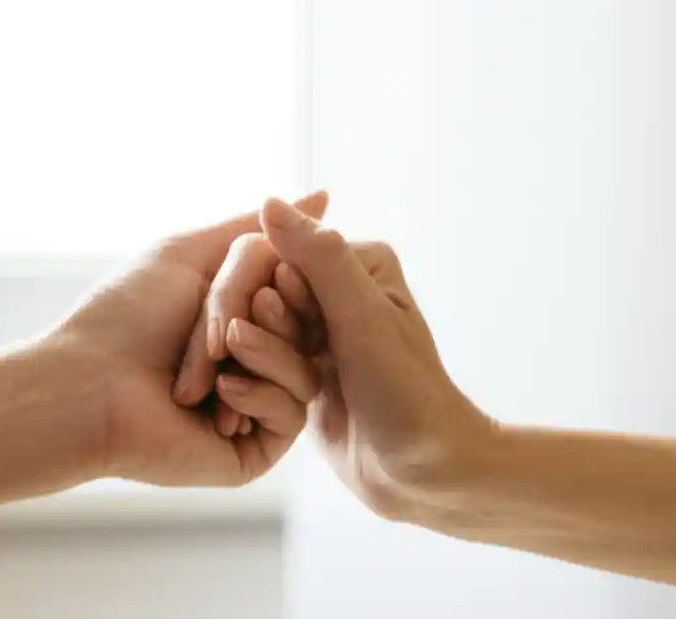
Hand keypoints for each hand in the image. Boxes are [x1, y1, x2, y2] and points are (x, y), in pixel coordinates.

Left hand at [39, 193, 325, 487]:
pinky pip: (293, 414)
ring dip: (262, 353)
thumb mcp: (193, 252)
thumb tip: (325, 195)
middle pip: (309, 330)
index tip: (275, 275)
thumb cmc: (129, 314)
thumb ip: (258, 231)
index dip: (295, 281)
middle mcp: (254, 362)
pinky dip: (260, 394)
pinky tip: (217, 394)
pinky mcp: (254, 450)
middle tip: (237, 318)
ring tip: (217, 355)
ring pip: (305, 371)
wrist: (89, 385)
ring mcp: (256, 407)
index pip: (302, 293)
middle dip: (273, 316)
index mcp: (243, 317)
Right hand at [209, 198, 491, 518]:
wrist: (423, 471)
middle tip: (294, 372)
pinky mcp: (298, 373)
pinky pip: (256, 370)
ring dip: (263, 370)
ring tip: (289, 395)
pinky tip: (274, 412)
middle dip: (262, 340)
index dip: (265, 299)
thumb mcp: (363, 317)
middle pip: (258, 297)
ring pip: (252, 337)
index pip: (276, 257)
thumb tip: (269, 203)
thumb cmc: (407, 392)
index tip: (291, 336)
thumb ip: (319, 257)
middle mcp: (334, 292)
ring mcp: (315, 334)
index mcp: (356, 263)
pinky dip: (258, 391)